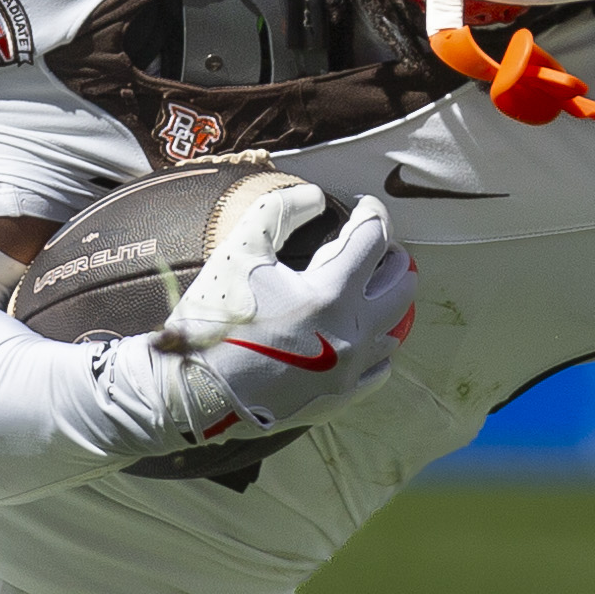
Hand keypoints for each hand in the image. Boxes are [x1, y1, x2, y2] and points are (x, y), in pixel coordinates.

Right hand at [154, 188, 414, 437]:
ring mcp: (350, 370)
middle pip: (401, 284)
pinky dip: (376, 346)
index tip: (363, 206)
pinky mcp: (339, 398)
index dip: (371, 213)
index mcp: (330, 293)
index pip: (373, 238)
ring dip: (387, 302)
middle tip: (374, 247)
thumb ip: (279, 211)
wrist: (193, 394)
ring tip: (369, 289)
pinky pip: (379, 370)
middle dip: (392, 257)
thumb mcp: (238, 251)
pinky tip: (362, 337)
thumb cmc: (212, 319)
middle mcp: (352, 333)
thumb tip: (316, 196)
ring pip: (395, 328)